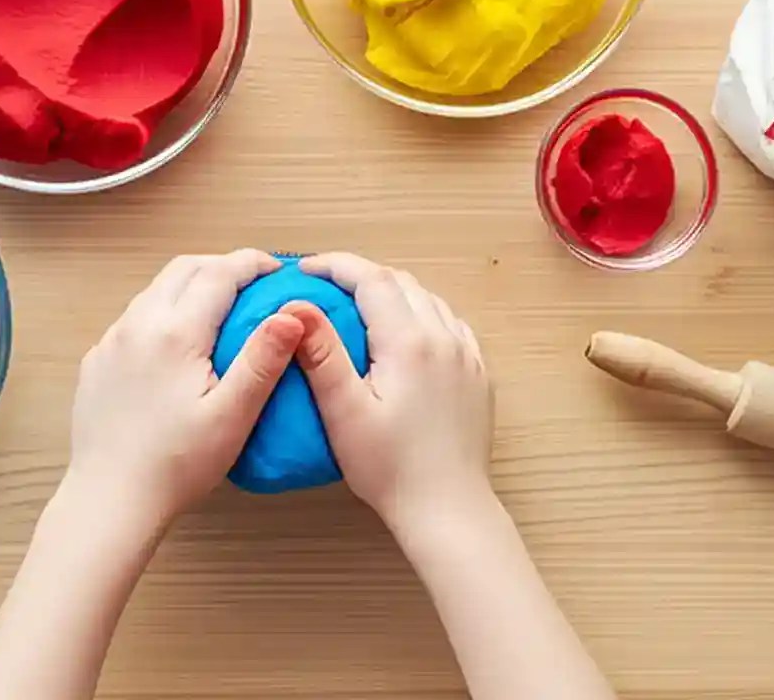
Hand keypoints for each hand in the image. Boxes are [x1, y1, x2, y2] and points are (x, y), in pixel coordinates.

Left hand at [69, 249, 304, 522]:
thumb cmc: (177, 464)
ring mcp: (111, 342)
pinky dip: (162, 313)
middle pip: (183, 269)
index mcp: (175, 333)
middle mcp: (137, 325)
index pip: (219, 274)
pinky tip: (178, 344)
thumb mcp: (232, 415)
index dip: (252, 263)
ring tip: (220, 309)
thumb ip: (263, 360)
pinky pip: (133, 319)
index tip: (278, 268)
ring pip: (154, 291)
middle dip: (221, 265)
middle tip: (253, 282)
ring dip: (190, 286)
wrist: (111, 499)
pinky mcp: (97, 363)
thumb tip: (293, 314)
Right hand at [281, 253, 492, 521]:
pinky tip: (405, 335)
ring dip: (393, 293)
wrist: (447, 508)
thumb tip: (296, 307)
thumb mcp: (344, 412)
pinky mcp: (477, 375)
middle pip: (401, 283)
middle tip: (325, 287)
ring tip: (359, 308)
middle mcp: (444, 339)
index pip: (371, 279)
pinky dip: (422, 315)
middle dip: (361, 276)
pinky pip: (450, 325)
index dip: (336, 265)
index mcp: (409, 342)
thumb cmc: (390, 468)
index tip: (305, 268)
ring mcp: (467, 356)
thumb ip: (321, 355)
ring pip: (428, 300)